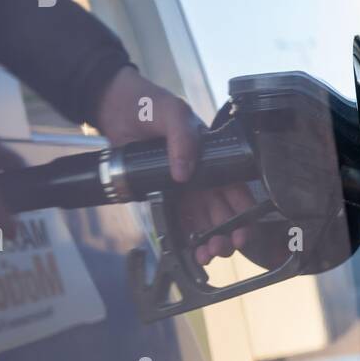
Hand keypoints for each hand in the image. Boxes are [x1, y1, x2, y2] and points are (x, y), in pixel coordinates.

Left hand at [93, 67, 244, 264]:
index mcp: (214, 156)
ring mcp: (183, 188)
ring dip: (210, 241)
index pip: (237, 188)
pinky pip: (180, 221)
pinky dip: (188, 239)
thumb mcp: (173, 112)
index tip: (242, 231)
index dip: (244, 212)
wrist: (115, 108)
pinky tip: (191, 252)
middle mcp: (203, 175)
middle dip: (229, 233)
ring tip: (206, 255)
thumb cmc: (150, 105)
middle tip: (223, 247)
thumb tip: (184, 174)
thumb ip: (183, 138)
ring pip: (205, 221)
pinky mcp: (162, 195)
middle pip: (225, 211)